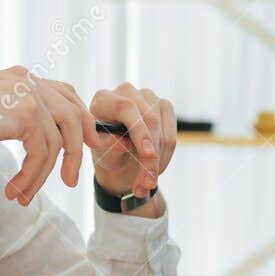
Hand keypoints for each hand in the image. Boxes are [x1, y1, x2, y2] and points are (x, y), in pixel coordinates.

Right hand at [0, 66, 99, 204]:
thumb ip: (17, 117)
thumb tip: (40, 137)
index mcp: (18, 76)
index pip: (65, 93)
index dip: (82, 120)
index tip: (89, 145)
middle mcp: (26, 79)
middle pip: (72, 114)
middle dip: (78, 149)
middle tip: (72, 181)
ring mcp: (27, 93)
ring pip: (58, 141)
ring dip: (43, 175)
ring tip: (25, 197)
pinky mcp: (25, 113)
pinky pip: (42, 153)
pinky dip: (31, 177)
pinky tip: (15, 191)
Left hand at [90, 84, 174, 200]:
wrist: (118, 157)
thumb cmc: (106, 153)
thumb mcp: (103, 155)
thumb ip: (109, 148)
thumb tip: (121, 144)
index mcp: (103, 99)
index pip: (125, 107)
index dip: (139, 130)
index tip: (147, 154)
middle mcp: (126, 92)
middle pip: (148, 119)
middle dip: (151, 156)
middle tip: (147, 184)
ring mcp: (147, 97)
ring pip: (162, 131)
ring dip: (158, 162)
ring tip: (147, 183)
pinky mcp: (164, 106)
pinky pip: (172, 135)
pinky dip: (166, 157)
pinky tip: (155, 170)